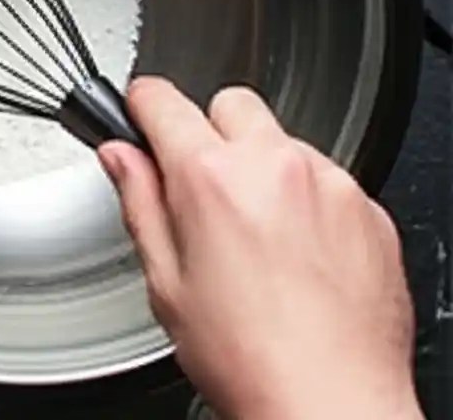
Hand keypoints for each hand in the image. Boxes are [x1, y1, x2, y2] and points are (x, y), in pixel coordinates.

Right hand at [99, 78, 420, 419]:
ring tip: (251, 236)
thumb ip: (140, 204)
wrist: (332, 402)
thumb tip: (120, 158)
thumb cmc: (250, 357)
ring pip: (282, 142)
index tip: (138, 116)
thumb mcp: (166, 282)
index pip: (163, 100)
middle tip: (196, 188)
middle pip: (230, 104)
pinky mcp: (369, 210)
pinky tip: (293, 254)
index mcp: (212, 179)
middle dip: (207, 133)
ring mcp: (331, 185)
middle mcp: (276, 166)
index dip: (141, 106)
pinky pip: (327, 180)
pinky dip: (306, 201)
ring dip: (260, 169)